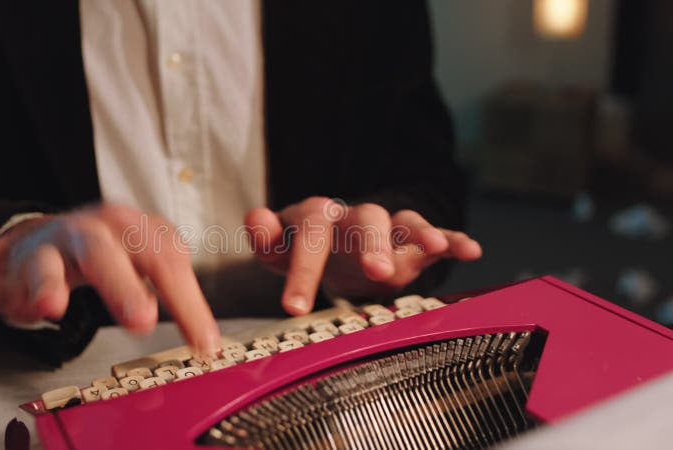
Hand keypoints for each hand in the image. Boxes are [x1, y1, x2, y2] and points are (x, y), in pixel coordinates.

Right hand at [0, 204, 220, 355]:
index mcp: (130, 227)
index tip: (204, 342)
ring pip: (43, 262)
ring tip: (49, 307)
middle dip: (123, 285)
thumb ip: (176, 292)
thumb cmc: (110, 252)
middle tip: (142, 319)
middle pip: (106, 253)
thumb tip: (207, 342)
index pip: (165, 260)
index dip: (187, 301)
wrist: (52, 234)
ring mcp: (45, 248)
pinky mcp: (8, 266)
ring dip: (45, 283)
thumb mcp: (149, 260)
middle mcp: (88, 231)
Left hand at [244, 197, 481, 313]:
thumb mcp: (279, 251)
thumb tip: (255, 218)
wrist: (337, 245)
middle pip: (364, 220)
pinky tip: (469, 249)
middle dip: (371, 245)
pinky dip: (452, 240)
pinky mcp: (410, 236)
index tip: (296, 308)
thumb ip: (267, 239)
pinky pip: (433, 233)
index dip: (303, 270)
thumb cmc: (306, 251)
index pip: (309, 235)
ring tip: (434, 246)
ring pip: (401, 222)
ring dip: (417, 233)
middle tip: (377, 272)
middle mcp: (352, 216)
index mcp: (315, 218)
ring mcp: (384, 225)